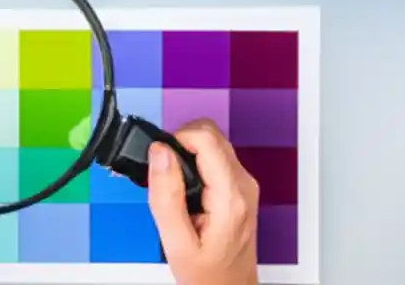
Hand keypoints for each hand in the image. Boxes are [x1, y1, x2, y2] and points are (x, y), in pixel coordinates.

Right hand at [147, 119, 259, 284]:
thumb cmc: (208, 274)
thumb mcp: (175, 241)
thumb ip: (166, 194)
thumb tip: (160, 152)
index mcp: (230, 197)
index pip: (206, 138)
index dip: (177, 139)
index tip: (161, 160)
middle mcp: (243, 185)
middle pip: (210, 134)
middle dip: (180, 144)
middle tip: (164, 173)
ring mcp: (244, 184)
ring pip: (213, 142)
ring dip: (187, 153)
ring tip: (173, 184)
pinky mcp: (240, 187)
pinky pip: (215, 157)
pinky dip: (195, 162)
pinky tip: (185, 188)